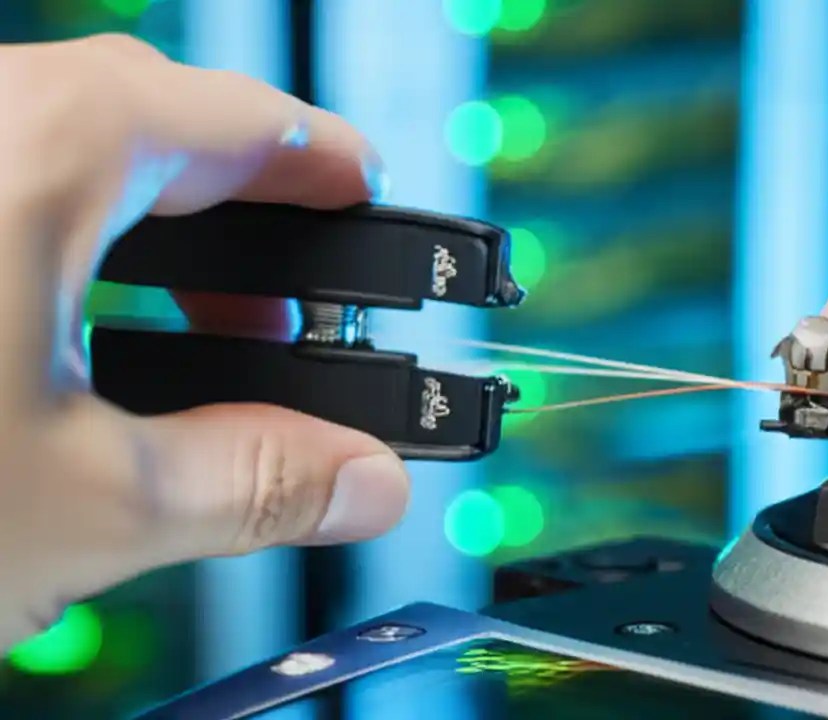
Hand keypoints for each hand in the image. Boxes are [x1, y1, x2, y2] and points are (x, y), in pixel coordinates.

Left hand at [0, 35, 408, 650]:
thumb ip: (255, 482)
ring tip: (187, 346)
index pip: (239, 117)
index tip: (373, 203)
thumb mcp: (85, 507)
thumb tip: (364, 481)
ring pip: (54, 146)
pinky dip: (50, 242)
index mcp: (30, 150)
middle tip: (294, 311)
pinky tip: (59, 344)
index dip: (331, 165)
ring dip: (142, 234)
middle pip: (145, 122)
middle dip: (240, 215)